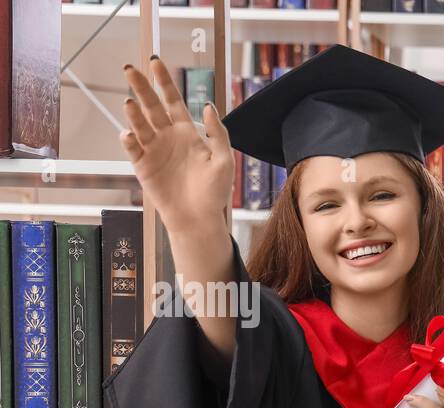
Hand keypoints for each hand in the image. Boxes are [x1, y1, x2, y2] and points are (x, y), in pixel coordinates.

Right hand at [120, 57, 233, 234]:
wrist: (198, 218)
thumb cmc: (214, 192)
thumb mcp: (224, 160)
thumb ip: (218, 133)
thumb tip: (208, 105)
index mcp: (187, 132)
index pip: (172, 100)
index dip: (163, 80)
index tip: (155, 61)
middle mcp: (167, 137)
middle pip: (150, 105)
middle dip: (140, 86)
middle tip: (129, 68)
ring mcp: (153, 150)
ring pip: (139, 123)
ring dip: (133, 112)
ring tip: (130, 102)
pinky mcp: (142, 165)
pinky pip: (132, 147)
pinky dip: (128, 138)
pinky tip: (130, 133)